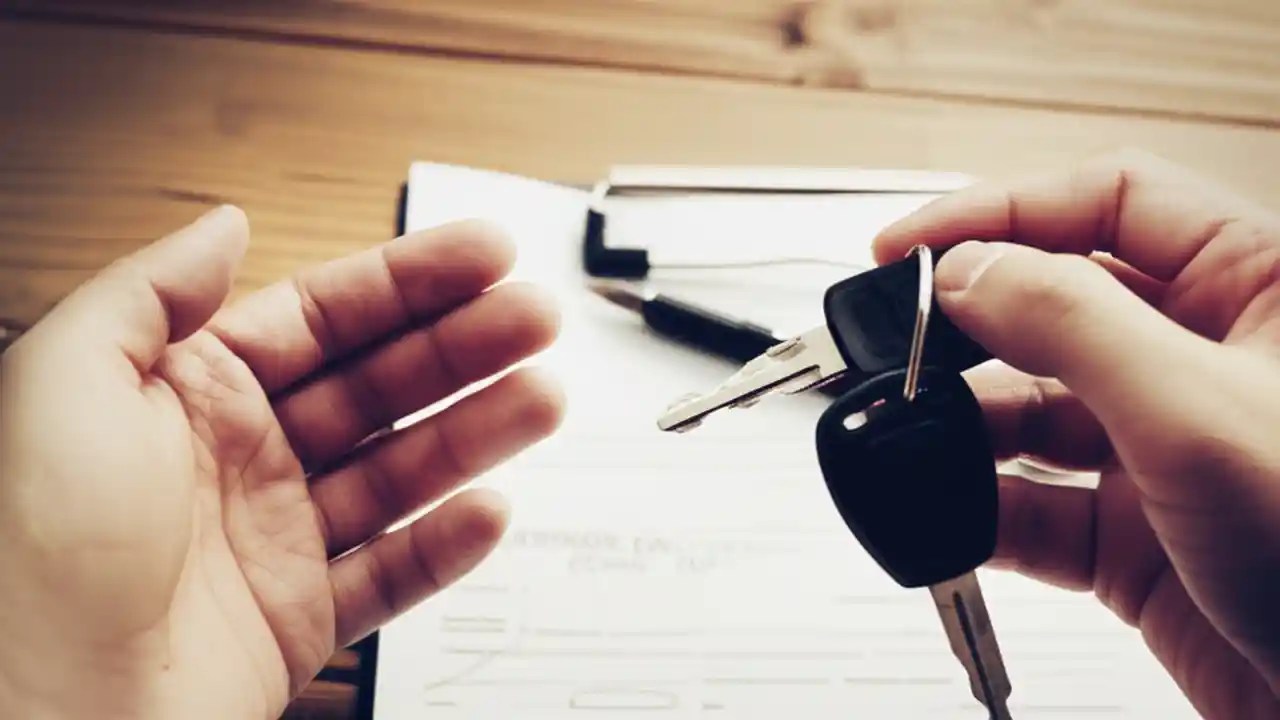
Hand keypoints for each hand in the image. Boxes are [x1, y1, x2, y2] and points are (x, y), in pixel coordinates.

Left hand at [0, 208, 563, 718]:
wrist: (45, 717)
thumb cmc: (27, 558)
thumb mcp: (65, 380)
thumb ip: (150, 291)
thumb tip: (222, 228)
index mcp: (183, 392)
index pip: (322, 316)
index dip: (409, 281)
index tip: (482, 257)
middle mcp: (235, 459)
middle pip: (378, 384)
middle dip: (464, 346)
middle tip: (533, 321)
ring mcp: (271, 540)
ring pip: (400, 472)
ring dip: (477, 432)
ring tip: (540, 400)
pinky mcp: (296, 619)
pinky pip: (391, 573)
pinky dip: (446, 545)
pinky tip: (488, 510)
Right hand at [874, 149, 1279, 718]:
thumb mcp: (1203, 413)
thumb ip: (1072, 325)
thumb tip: (967, 270)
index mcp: (1258, 287)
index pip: (1109, 203)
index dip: (1003, 212)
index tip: (911, 247)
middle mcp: (1205, 361)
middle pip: (1055, 307)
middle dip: (969, 327)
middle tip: (899, 345)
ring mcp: (1165, 450)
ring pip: (1034, 411)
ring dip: (965, 426)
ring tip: (915, 436)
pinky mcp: (1134, 537)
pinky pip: (1033, 506)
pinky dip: (979, 510)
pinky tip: (948, 513)